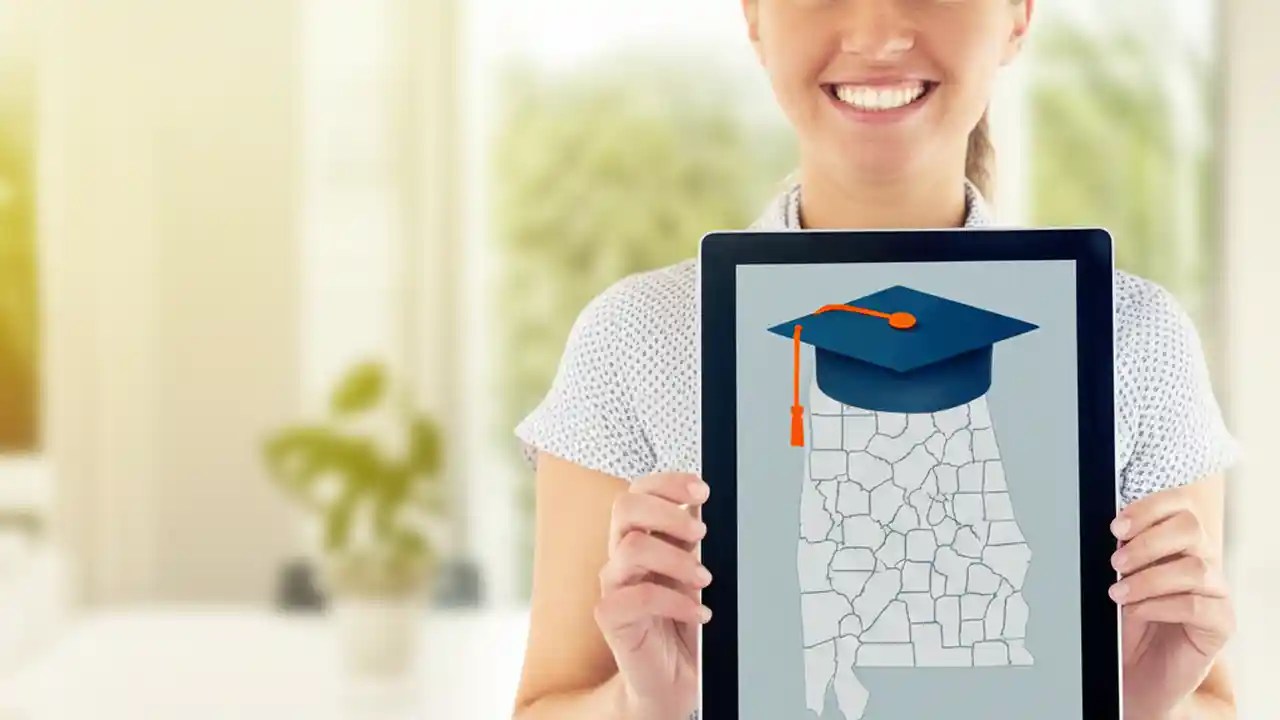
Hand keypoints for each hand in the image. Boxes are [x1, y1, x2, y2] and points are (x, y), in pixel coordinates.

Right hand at [594, 472, 711, 719]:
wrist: (673, 677)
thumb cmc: (682, 622)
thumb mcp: (694, 571)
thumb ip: (693, 539)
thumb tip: (706, 501)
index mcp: (640, 537)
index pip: (639, 491)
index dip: (667, 483)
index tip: (703, 489)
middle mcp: (621, 556)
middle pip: (625, 507)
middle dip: (668, 511)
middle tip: (701, 533)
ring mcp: (613, 585)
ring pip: (632, 548)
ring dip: (676, 558)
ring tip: (704, 578)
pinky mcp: (611, 616)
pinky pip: (637, 596)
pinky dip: (675, 600)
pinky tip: (699, 611)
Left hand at [1110, 488, 1234, 718]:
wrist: (1132, 671)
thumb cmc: (1124, 622)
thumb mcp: (1117, 580)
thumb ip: (1121, 553)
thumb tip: (1113, 532)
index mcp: (1177, 541)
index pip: (1179, 505)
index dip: (1149, 508)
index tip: (1117, 526)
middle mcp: (1202, 560)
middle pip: (1191, 528)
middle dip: (1147, 543)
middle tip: (1115, 564)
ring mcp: (1215, 592)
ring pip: (1195, 568)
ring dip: (1149, 578)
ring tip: (1117, 594)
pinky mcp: (1220, 624)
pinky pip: (1197, 606)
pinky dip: (1160, 606)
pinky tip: (1137, 612)